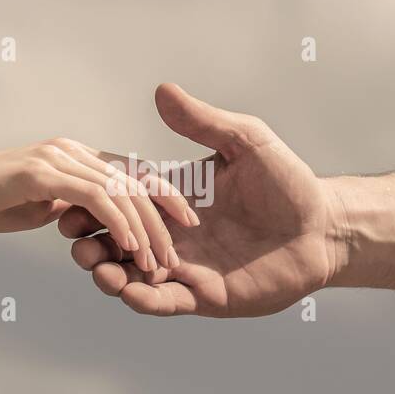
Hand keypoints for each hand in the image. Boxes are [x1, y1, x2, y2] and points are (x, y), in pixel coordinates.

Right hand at [0, 139, 198, 272]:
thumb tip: (91, 225)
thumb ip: (66, 210)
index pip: (130, 173)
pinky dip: (118, 224)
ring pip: (121, 191)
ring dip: (145, 229)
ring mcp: (59, 159)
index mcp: (74, 156)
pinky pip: (96, 199)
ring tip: (159, 263)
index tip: (185, 225)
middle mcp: (72, 151)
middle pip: (135, 180)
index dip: (162, 198)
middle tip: (180, 253)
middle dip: (164, 216)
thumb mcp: (34, 207)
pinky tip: (131, 250)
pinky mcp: (43, 174)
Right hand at [59, 84, 341, 315]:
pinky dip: (141, 299)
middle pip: (116, 241)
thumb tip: (162, 91)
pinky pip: (163, 302)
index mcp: (173, 198)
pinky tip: (129, 291)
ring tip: (99, 270)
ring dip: (109, 275)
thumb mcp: (245, 142)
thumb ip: (203, 122)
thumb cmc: (288, 182)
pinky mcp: (203, 296)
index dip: (93, 204)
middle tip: (78, 243)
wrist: (323, 228)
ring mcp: (185, 267)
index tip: (71, 202)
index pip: (121, 201)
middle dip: (90, 244)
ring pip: (132, 276)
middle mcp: (172, 234)